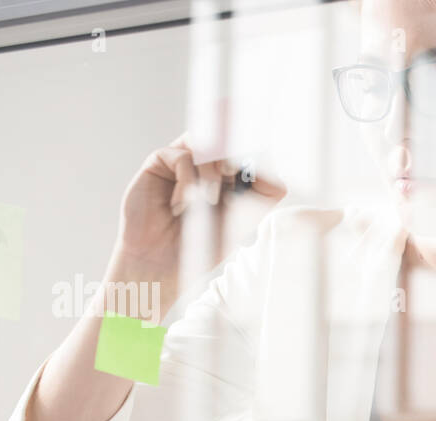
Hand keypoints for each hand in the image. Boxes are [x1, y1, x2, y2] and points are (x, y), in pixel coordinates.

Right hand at [111, 133, 286, 296]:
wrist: (161, 264)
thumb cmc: (200, 247)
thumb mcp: (241, 223)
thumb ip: (260, 198)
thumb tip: (276, 177)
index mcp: (230, 178)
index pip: (249, 152)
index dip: (257, 157)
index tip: (260, 175)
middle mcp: (207, 166)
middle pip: (229, 141)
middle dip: (236, 161)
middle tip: (234, 180)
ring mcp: (183, 162)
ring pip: (206, 145)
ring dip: (214, 171)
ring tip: (210, 199)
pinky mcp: (159, 163)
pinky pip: (182, 157)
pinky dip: (187, 182)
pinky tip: (182, 207)